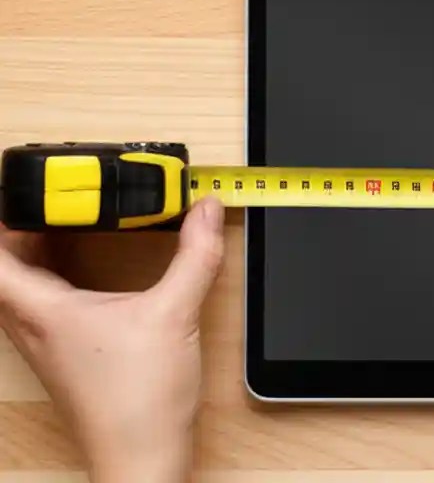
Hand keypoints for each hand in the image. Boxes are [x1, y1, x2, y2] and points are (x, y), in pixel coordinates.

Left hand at [0, 198, 224, 482]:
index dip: (7, 216)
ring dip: (31, 252)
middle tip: (49, 196)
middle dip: (20, 227)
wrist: (141, 457)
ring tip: (62, 221)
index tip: (25, 188)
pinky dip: (50, 277)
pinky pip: (38, 304)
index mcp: (41, 310)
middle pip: (3, 266)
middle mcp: (32, 325)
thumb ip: (194, 257)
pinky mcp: (63, 355)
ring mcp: (44, 343)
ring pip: (17, 286)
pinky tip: (84, 269)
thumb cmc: (139, 401)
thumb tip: (204, 211)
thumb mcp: (174, 315)